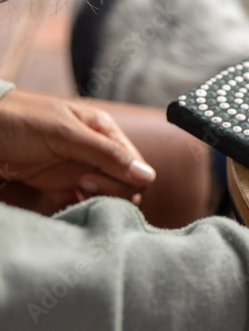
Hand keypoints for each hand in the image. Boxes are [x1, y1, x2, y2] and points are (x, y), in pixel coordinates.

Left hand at [0, 88, 155, 211]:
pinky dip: (80, 209)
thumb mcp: (64, 134)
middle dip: (108, 192)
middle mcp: (97, 151)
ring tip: (70, 195)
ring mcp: (80, 169)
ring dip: (95, 203)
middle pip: (125, 185)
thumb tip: (147, 176)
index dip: (122, 180)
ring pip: (107, 197)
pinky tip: (66, 205)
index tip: (87, 181)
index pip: (136, 166)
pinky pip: (84, 204)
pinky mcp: (61, 186)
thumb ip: (106, 155)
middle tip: (78, 186)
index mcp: (104, 130)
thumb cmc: (19, 121)